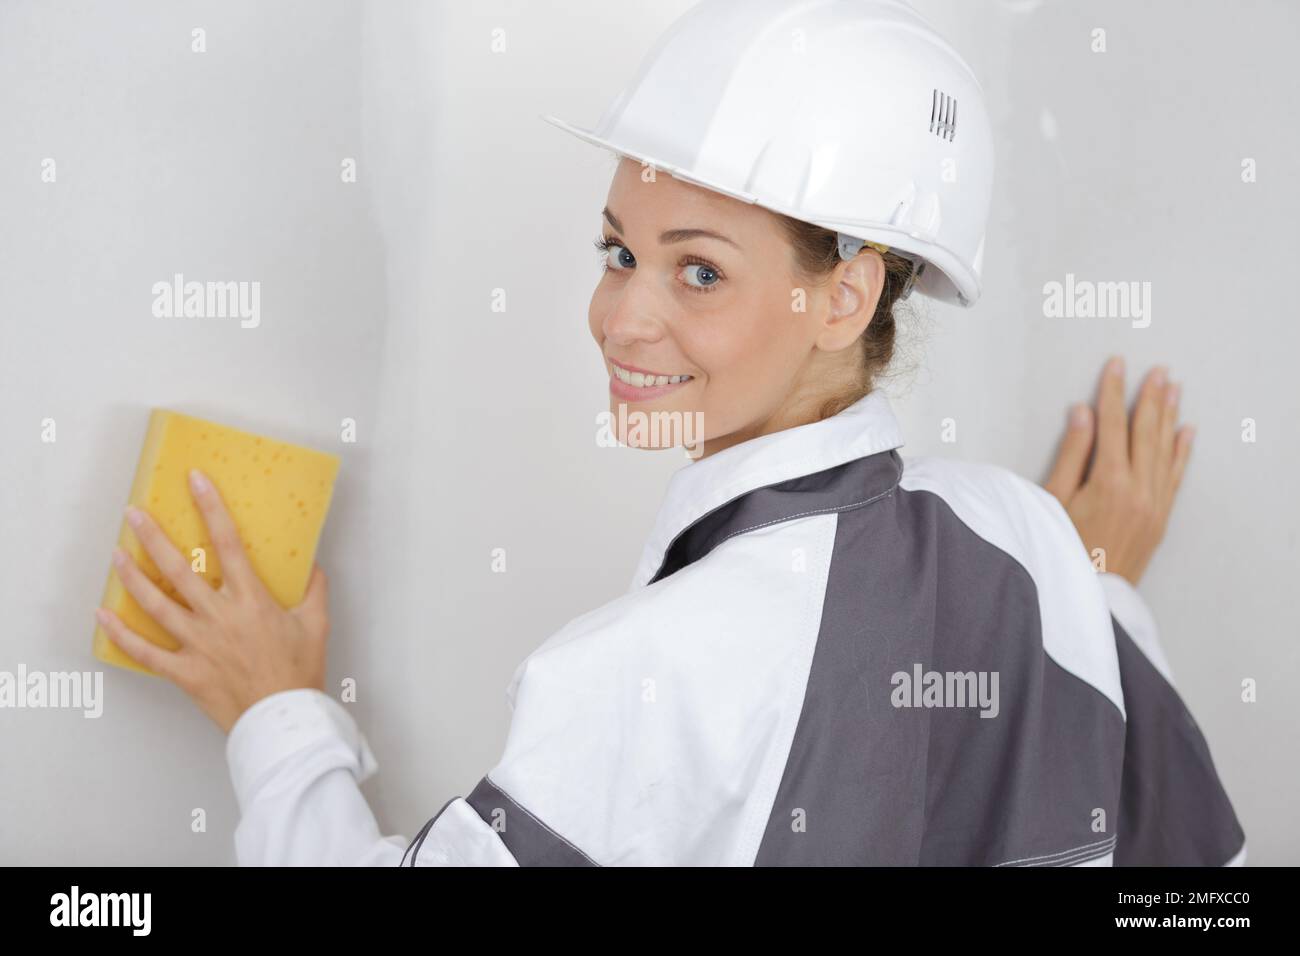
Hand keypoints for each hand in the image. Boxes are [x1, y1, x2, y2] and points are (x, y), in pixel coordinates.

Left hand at [95, 468, 329, 733]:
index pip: (227, 543)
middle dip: (152, 537)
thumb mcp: (316, 624)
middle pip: (178, 568)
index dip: (211, 507)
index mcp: (251, 600)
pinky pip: (146, 652)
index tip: (196, 480)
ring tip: (114, 554)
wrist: (283, 720)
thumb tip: (313, 566)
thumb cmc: (300, 673)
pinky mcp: (185, 672)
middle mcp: (219, 616)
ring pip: (155, 604)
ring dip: (131, 577)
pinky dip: (121, 635)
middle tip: (133, 513)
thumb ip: (314, 590)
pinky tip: (102, 616)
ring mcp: (197, 644)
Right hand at [1043, 357, 1193, 584]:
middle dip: (1149, 397)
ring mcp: (1153, 505)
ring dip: (1169, 416)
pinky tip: (1186, 432)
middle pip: (1145, 432)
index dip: (1114, 392)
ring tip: (1173, 388)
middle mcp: (1138, 490)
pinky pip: (1175, 476)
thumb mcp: (1053, 499)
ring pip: (1165, 449)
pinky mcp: (1159, 518)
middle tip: (1156, 369)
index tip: (1117, 366)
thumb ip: (1072, 454)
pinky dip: (1182, 451)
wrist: (1086, 598)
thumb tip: (1083, 414)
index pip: (1112, 424)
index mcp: (1108, 482)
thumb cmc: (1059, 549)